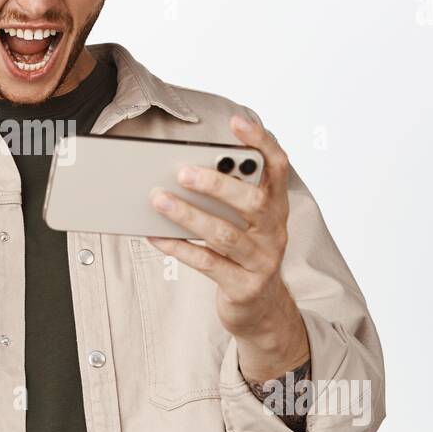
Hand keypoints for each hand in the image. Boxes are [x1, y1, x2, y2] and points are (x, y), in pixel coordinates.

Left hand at [146, 112, 307, 380]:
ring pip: (224, 234)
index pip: (278, 167)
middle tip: (182, 171)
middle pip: (252, 202)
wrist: (263, 310)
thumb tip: (182, 170)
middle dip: (217, 184)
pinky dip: (178, 247)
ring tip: (157, 200)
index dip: (261, 143)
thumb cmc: (245, 254)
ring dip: (188, 215)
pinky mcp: (244, 287)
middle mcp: (275, 231)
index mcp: (277, 207)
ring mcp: (262, 261)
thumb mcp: (246, 223)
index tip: (238, 121)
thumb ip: (227, 198)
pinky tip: (155, 235)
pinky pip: (207, 263)